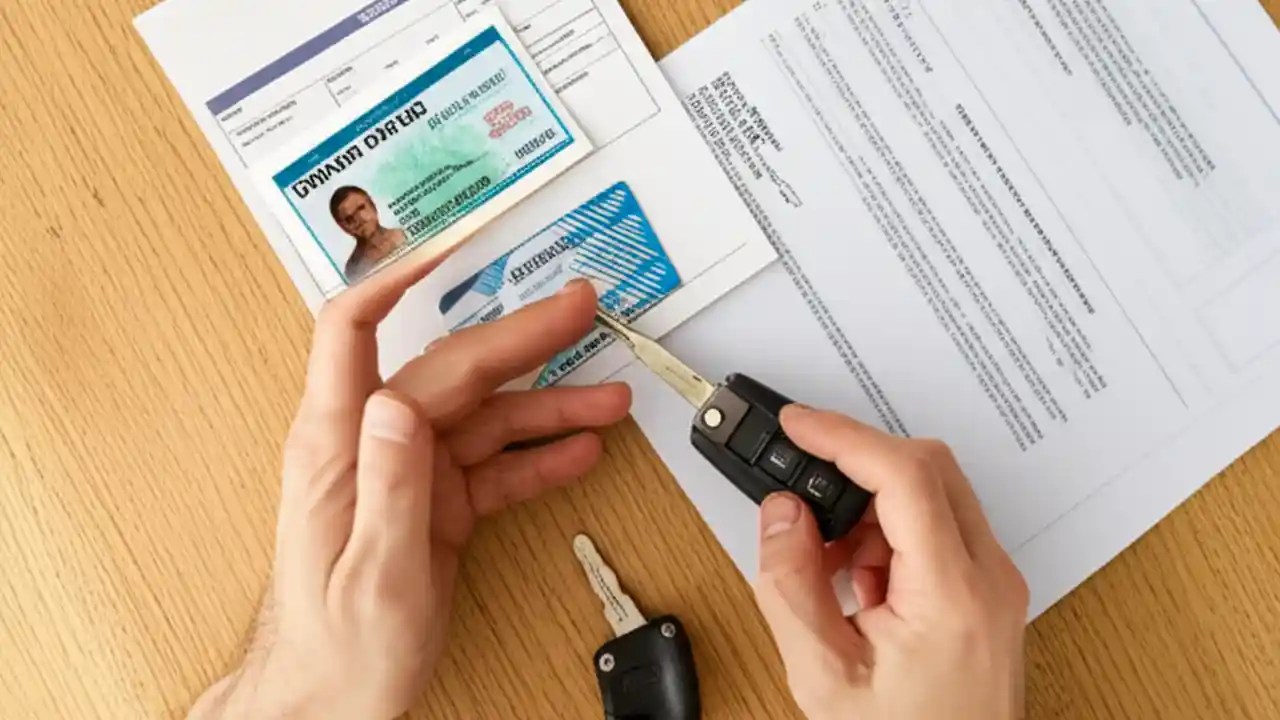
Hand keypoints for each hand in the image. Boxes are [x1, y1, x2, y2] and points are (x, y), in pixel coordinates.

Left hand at [189, 262, 630, 719]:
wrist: (334, 699)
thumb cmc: (337, 646)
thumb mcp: (372, 573)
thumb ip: (388, 485)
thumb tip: (397, 403)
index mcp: (339, 445)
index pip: (352, 331)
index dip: (395, 277)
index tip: (448, 242)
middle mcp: (373, 444)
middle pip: (452, 368)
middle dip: (521, 338)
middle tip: (580, 310)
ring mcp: (408, 470)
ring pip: (486, 416)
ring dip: (549, 405)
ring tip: (609, 399)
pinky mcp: (435, 501)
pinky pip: (494, 464)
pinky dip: (539, 456)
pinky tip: (580, 449)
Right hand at [754, 406, 1027, 719]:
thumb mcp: (824, 675)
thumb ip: (792, 585)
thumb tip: (780, 513)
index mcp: (952, 595)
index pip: (905, 476)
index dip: (844, 436)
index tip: (797, 424)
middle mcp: (988, 578)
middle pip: (927, 469)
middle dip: (857, 467)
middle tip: (802, 488)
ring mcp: (993, 584)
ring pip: (932, 494)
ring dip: (870, 509)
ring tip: (830, 567)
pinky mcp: (986, 592)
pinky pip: (936, 530)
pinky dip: (887, 537)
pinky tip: (858, 586)